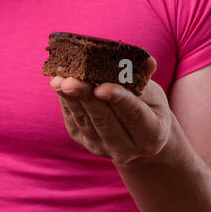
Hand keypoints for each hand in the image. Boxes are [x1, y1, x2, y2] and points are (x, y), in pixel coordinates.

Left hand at [49, 56, 170, 165]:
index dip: (117, 99)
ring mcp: (104, 149)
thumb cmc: (147, 106)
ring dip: (70, 99)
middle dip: (85, 98)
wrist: (137, 132)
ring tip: (58, 79)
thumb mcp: (152, 92)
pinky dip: (65, 101)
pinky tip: (58, 84)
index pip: (133, 114)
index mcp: (152, 135)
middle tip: (70, 81)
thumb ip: (144, 79)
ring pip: (85, 122)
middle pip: (104, 121)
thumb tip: (147, 62)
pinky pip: (73, 121)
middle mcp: (128, 149)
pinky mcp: (85, 143)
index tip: (101, 87)